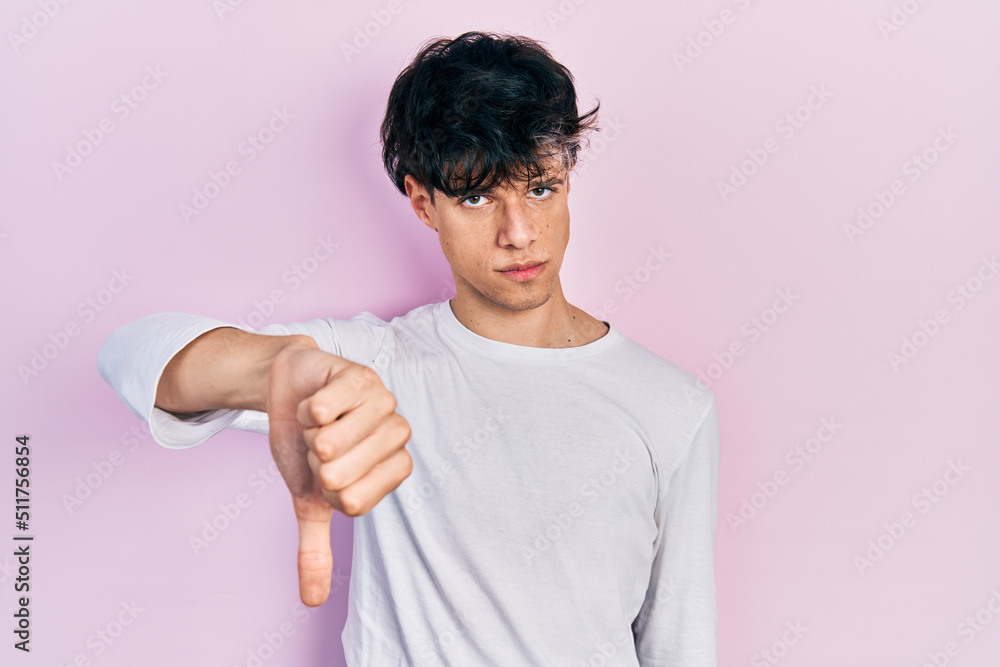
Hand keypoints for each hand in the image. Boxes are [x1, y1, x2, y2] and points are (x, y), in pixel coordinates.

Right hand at [266, 342, 411, 606]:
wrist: (288, 390)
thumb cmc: (305, 443)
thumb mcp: (309, 499)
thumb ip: (317, 547)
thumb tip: (311, 601)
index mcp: (393, 469)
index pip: (357, 501)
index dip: (328, 489)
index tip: (326, 471)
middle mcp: (397, 434)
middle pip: (342, 472)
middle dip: (315, 460)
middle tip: (319, 442)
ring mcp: (383, 402)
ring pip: (332, 440)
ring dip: (309, 434)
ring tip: (316, 422)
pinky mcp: (361, 376)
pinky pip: (325, 407)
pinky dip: (306, 410)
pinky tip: (314, 403)